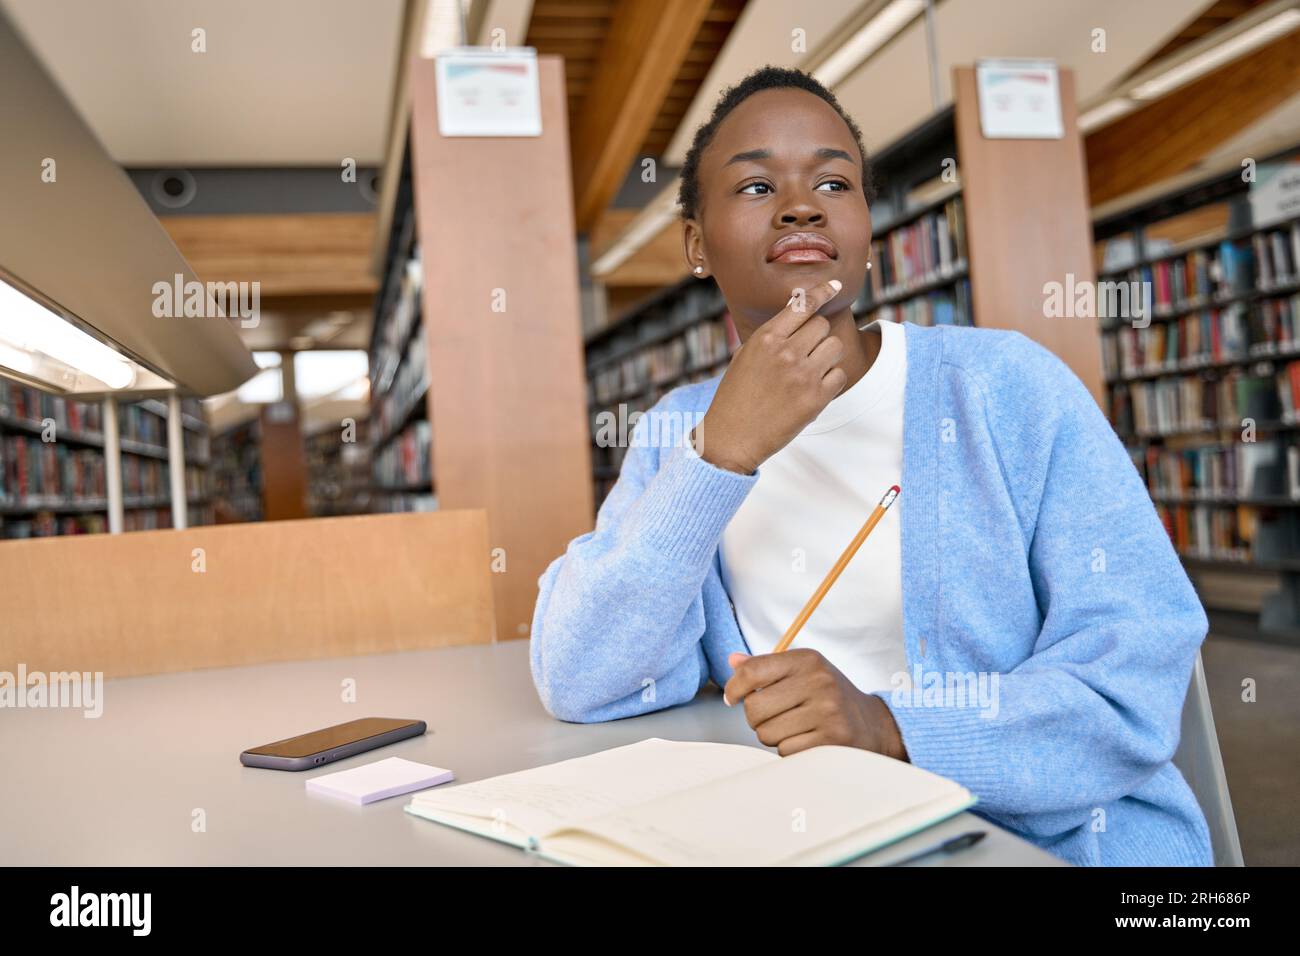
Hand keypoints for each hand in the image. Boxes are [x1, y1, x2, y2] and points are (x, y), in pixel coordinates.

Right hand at [690, 279, 846, 473]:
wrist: (732, 437)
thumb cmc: (735, 396)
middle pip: (822, 325)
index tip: (835, 286)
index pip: (803, 305)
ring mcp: (803, 375)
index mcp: (765, 338)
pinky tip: (812, 391)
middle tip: (804, 354)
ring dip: (826, 356)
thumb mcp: (744, 357)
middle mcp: (786, 352)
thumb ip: (772, 335)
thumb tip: (798, 310)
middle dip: (817, 337)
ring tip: (809, 372)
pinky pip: (839, 375)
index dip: (822, 292)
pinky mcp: (816, 398)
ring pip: (834, 346)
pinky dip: (830, 381)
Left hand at [723, 650, 907, 759]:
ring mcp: (827, 712)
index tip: (733, 697)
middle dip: (757, 718)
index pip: (752, 671)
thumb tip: (732, 661)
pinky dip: (790, 751)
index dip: (734, 687)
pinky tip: (808, 741)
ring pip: (767, 734)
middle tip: (776, 716)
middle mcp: (819, 682)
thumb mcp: (803, 672)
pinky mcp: (832, 741)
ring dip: (774, 737)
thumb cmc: (829, 697)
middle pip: (754, 708)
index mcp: (808, 660)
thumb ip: (766, 667)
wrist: (874, 725)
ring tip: (796, 728)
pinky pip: (785, 752)